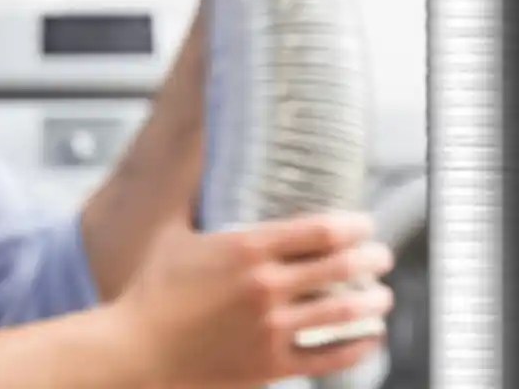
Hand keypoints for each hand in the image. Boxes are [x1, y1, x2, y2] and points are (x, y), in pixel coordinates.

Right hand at [110, 212, 393, 387]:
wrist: (136, 350)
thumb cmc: (149, 292)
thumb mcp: (172, 232)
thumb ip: (192, 194)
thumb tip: (201, 154)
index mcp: (245, 249)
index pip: (321, 231)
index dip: (354, 225)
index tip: (365, 224)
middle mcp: (264, 287)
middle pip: (342, 267)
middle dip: (372, 259)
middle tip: (381, 256)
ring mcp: (270, 328)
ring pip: (344, 313)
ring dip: (373, 303)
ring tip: (381, 297)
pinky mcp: (270, 365)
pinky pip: (330, 358)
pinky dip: (359, 348)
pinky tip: (369, 339)